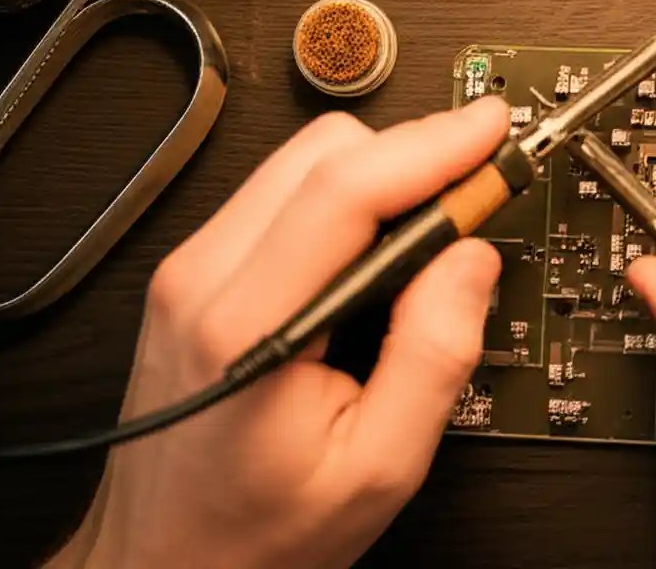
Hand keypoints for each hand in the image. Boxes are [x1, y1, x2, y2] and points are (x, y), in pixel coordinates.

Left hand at [47, 98, 508, 568]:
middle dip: (413, 158)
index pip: (344, 190)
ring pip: (301, 163)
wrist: (164, 558)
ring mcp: (190, 271)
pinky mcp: (194, 274)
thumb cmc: (257, 529)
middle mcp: (203, 278)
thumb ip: (434, 354)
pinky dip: (344, 204)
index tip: (491, 131)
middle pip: (323, 152)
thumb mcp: (378, 466)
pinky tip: (375, 257)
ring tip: (428, 240)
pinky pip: (281, 197)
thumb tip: (471, 259)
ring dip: (380, 180)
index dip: (431, 147)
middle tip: (474, 198)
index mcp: (247, 324)